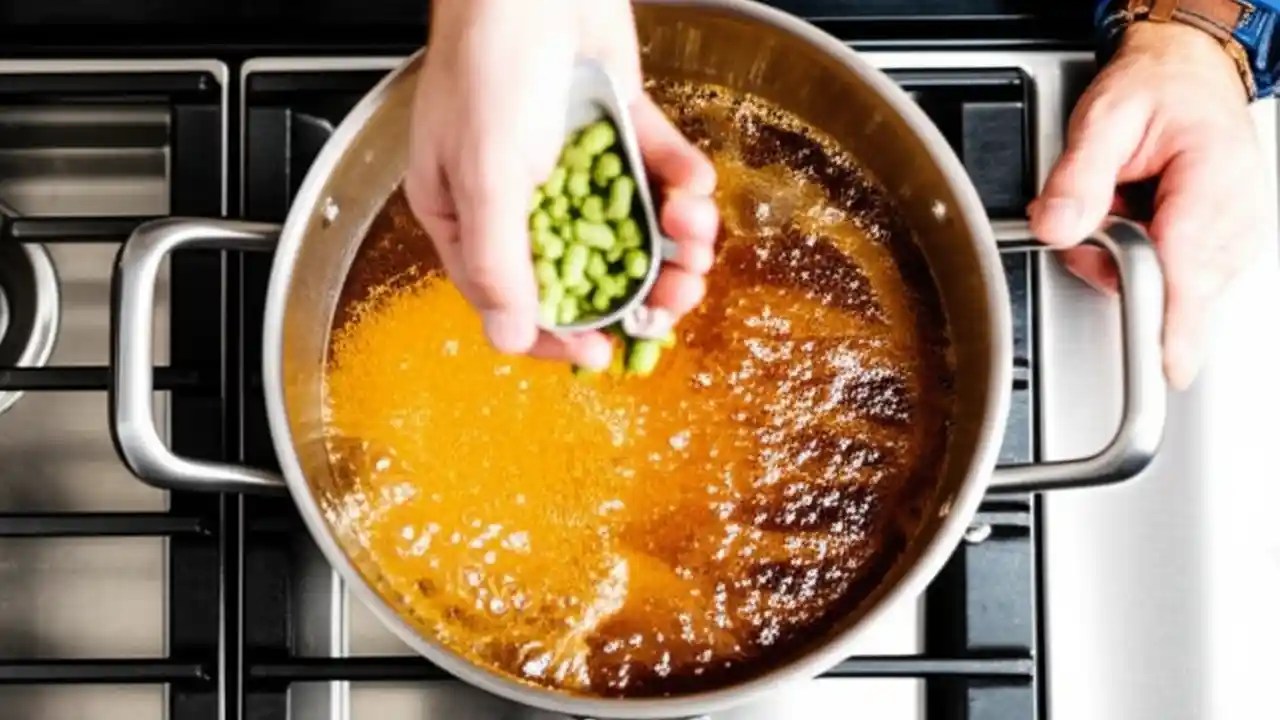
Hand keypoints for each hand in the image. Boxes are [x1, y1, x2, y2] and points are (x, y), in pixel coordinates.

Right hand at [405, 0, 717, 369]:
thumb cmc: (492, 63)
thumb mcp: (487, 177)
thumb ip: (500, 263)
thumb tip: (509, 339)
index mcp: (469, 213)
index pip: (513, 296)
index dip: (561, 331)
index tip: (605, 351)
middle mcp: (520, 195)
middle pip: (586, 266)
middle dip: (637, 286)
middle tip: (676, 296)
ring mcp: (572, 161)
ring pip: (629, 223)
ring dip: (670, 235)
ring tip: (694, 234)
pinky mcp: (615, 125)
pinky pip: (654, 167)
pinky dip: (680, 178)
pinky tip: (693, 184)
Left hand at [1029, 21, 1265, 389]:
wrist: (1187, 73)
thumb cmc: (1156, 90)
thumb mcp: (1102, 118)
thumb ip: (1076, 177)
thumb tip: (1055, 226)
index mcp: (1213, 178)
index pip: (1188, 265)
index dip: (1173, 320)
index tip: (1167, 365)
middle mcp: (1236, 216)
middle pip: (1171, 282)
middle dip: (1115, 262)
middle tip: (1096, 208)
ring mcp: (1234, 237)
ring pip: (1169, 285)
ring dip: (1127, 257)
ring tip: (1121, 202)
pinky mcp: (1222, 250)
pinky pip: (1173, 275)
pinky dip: (1144, 255)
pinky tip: (1138, 217)